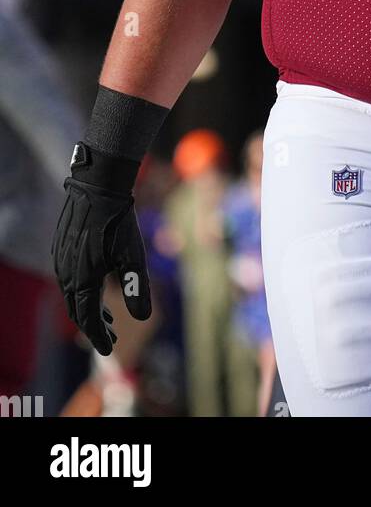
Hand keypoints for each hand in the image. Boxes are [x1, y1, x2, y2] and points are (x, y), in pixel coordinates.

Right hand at [51, 145, 151, 356]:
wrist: (98, 186)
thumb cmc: (119, 221)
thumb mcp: (134, 256)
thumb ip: (137, 288)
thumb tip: (145, 318)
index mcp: (82, 281)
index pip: (88, 320)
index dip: (99, 337)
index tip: (109, 350)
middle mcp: (66, 275)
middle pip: (77, 311)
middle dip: (94, 327)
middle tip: (111, 337)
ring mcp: (61, 261)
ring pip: (72, 295)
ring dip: (88, 309)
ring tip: (107, 317)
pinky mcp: (61, 248)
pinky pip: (68, 279)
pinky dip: (81, 291)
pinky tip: (95, 288)